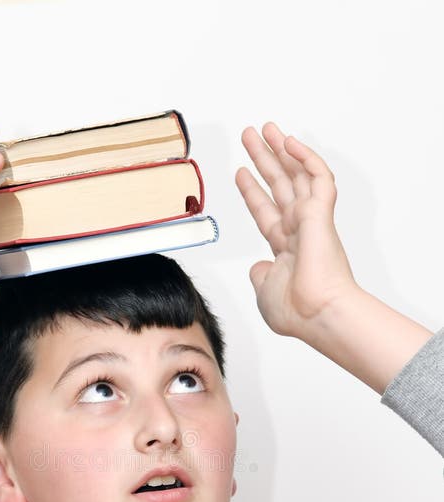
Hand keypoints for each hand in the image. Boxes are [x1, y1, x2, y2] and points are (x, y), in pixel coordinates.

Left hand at [235, 122, 356, 340]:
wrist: (317, 312)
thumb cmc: (296, 310)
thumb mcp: (264, 290)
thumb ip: (260, 275)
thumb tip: (258, 266)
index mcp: (286, 248)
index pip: (266, 211)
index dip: (253, 191)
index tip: (241, 171)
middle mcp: (300, 230)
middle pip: (279, 186)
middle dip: (264, 160)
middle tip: (250, 136)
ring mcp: (311, 219)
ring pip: (296, 174)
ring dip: (280, 149)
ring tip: (265, 127)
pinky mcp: (322, 212)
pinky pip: (318, 176)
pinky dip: (305, 157)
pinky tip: (289, 141)